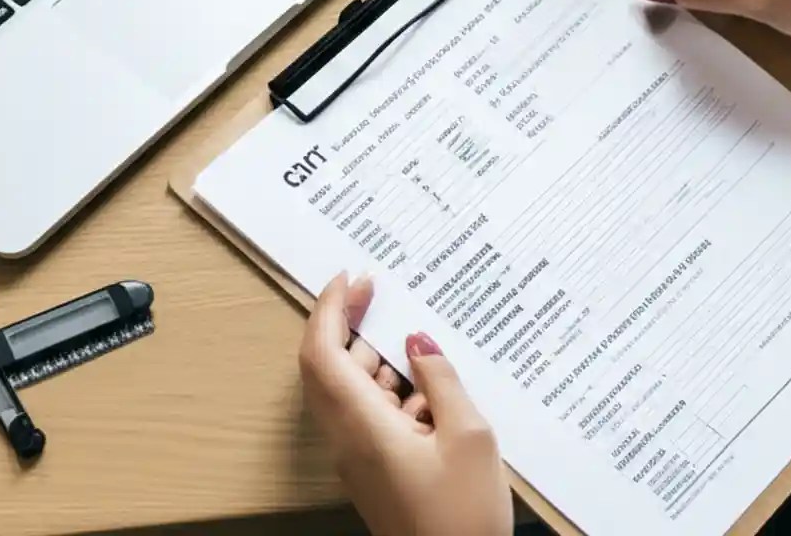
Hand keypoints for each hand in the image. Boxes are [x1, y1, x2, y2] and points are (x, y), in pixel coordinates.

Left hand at [299, 274, 512, 535]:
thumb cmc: (464, 518)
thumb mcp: (469, 436)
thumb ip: (441, 379)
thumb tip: (417, 340)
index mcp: (363, 426)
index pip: (321, 353)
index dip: (329, 309)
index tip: (352, 278)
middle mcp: (349, 440)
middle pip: (328, 368)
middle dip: (349, 326)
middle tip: (380, 294)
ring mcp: (360, 457)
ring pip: (353, 392)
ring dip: (380, 362)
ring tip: (428, 347)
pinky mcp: (376, 471)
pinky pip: (373, 416)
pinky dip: (396, 393)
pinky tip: (438, 393)